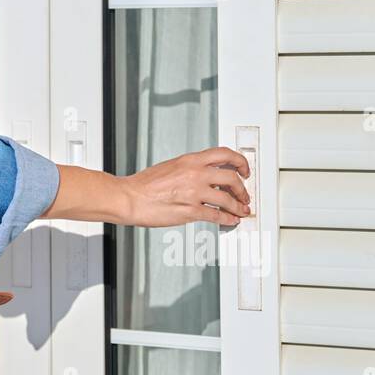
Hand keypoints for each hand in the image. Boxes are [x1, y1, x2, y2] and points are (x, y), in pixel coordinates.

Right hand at [119, 146, 250, 227]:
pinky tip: (230, 220)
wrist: (130, 197)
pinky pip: (217, 215)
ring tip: (241, 210)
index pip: (224, 154)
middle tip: (245, 194)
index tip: (244, 169)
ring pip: (228, 199)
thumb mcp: (171, 166)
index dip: (240, 161)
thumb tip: (205, 174)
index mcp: (190, 160)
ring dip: (238, 206)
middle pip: (232, 177)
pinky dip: (228, 219)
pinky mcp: (190, 211)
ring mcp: (194, 193)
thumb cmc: (144, 185)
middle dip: (243, 188)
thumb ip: (190, 169)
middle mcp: (195, 174)